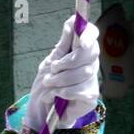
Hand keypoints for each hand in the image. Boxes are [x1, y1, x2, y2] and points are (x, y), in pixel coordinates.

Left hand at [25, 17, 99, 131]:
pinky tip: (57, 96)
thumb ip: (62, 45)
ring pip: (84, 72)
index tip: (82, 41)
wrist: (40, 110)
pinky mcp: (91, 95)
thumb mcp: (49, 63)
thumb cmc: (46, 85)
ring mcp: (92, 79)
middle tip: (51, 70)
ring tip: (49, 84)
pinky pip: (82, 90)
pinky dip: (65, 93)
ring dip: (61, 80)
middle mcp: (90, 62)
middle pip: (88, 53)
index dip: (89, 34)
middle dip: (66, 62)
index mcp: (80, 51)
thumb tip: (71, 23)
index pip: (91, 35)